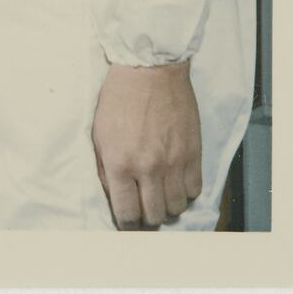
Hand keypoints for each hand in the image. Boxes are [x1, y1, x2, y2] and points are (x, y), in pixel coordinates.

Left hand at [91, 61, 203, 228]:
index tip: (127, 222)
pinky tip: (176, 181)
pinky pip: (194, 190)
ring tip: (160, 194)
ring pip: (176, 207)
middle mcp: (148, 168)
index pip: (126, 213)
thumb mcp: (98, 132)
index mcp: (119, 162)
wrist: (149, 69)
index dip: (126, 223)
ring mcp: (173, 162)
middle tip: (144, 208)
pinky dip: (185, 192)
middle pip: (153, 215)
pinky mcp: (193, 153)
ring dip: (167, 206)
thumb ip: (105, 167)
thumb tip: (115, 195)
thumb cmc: (118, 97)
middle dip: (147, 217)